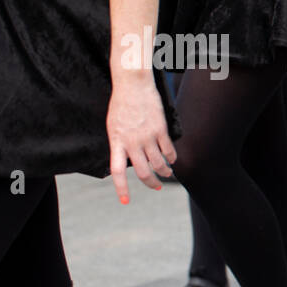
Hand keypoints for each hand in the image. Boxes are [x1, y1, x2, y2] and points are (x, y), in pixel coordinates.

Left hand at [107, 73, 174, 204]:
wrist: (132, 85)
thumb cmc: (121, 104)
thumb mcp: (114, 126)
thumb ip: (120, 144)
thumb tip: (129, 159)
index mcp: (117, 141)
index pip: (117, 171)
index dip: (121, 188)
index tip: (125, 202)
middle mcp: (132, 142)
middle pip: (143, 171)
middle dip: (151, 183)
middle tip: (156, 187)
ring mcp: (147, 136)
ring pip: (159, 163)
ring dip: (165, 172)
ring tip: (168, 173)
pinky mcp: (160, 129)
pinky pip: (169, 150)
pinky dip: (172, 157)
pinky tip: (172, 159)